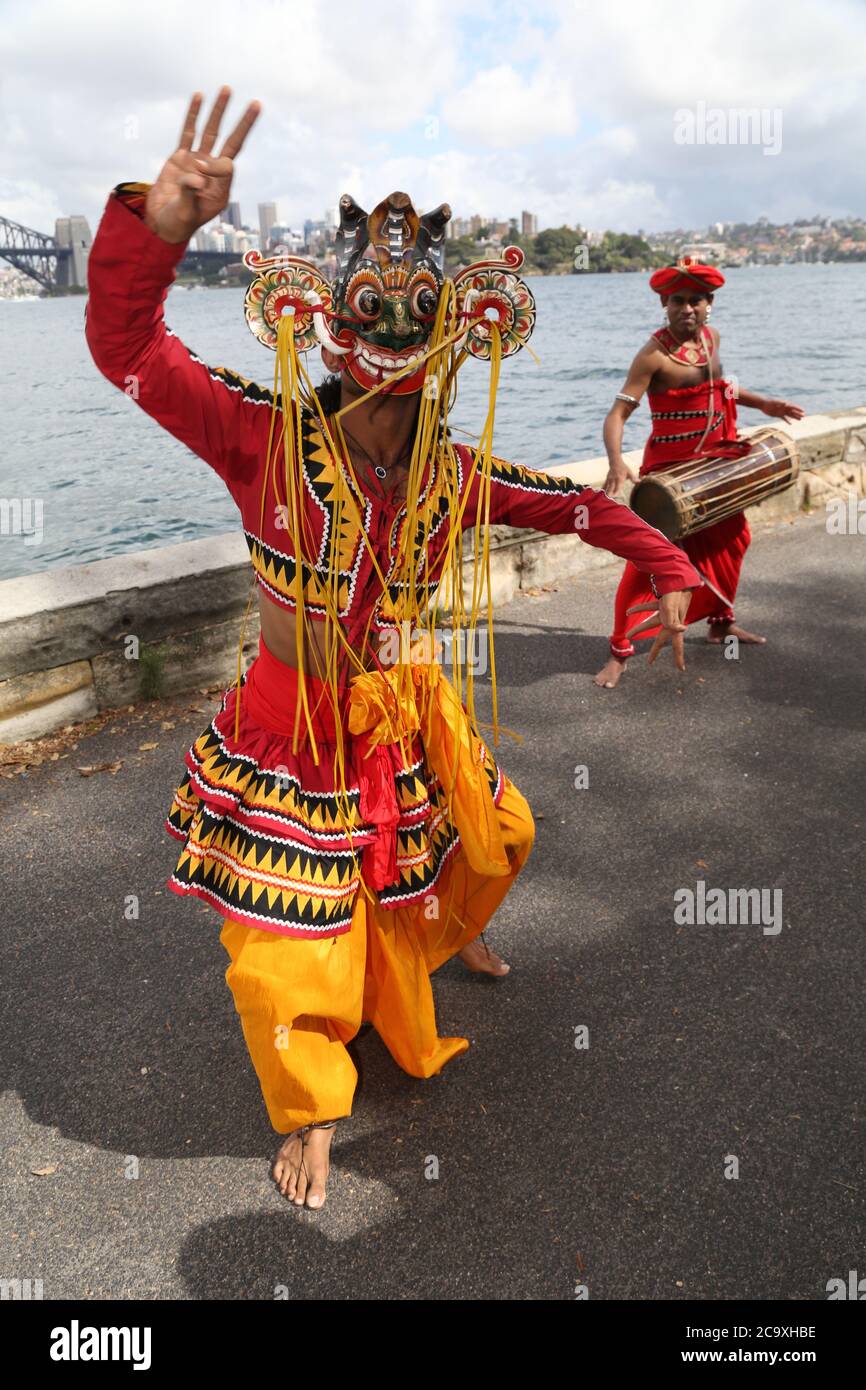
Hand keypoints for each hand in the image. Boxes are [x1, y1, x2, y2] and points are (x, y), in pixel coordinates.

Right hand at [144, 87, 260, 243]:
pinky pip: (189, 131)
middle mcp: (213, 173)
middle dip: (243, 124)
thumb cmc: (176, 222)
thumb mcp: (185, 212)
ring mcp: (197, 163)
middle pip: (231, 143)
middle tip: (256, 104)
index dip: (214, 166)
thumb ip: (190, 194)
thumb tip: (195, 176)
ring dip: (219, 111)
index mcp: (221, 189)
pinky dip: (194, 114)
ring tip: (227, 89)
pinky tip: (199, 96)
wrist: (160, 222)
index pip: (226, 166)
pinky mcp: (181, 157)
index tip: (197, 176)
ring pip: (211, 132)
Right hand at [602, 461, 636, 497]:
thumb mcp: (629, 472)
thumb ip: (633, 478)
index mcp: (619, 479)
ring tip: (604, 500)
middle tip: (608, 501)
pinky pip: (604, 486)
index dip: (615, 492)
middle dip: (609, 495)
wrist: (615, 462)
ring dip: (605, 494)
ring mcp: (609, 480)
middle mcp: (613, 480)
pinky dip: (603, 491)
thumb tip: (639, 482)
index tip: (614, 497)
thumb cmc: (623, 468)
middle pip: (610, 489)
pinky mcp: (606, 480)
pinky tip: (601, 496)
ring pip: (606, 488)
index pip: (617, 487)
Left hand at [625, 589, 690, 670]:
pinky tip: (628, 611)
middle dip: (655, 650)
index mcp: (676, 624)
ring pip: (650, 622)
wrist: (678, 575)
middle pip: (661, 639)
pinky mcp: (662, 602)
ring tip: (627, 635)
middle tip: (650, 662)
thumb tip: (682, 630)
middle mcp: (672, 620)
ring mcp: (667, 611)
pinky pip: (649, 607)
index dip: (679, 657)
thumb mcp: (673, 608)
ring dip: (639, 628)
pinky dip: (638, 609)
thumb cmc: (675, 592)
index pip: (678, 645)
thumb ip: (673, 620)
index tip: (681, 669)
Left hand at [761, 398, 804, 423]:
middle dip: (798, 413)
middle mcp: (784, 408)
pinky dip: (787, 421)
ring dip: (795, 417)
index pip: (793, 406)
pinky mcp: (778, 415)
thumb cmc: (769, 402)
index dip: (798, 409)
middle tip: (804, 416)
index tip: (803, 411)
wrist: (763, 404)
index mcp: (785, 404)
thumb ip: (780, 403)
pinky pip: (784, 418)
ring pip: (790, 415)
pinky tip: (790, 424)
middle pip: (793, 411)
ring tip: (800, 419)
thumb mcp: (775, 402)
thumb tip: (786, 403)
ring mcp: (782, 412)